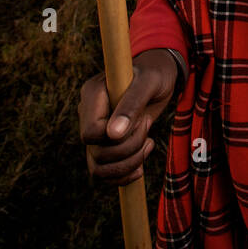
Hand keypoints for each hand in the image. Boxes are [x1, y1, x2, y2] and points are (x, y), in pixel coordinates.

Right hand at [79, 49, 178, 187]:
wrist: (159, 77)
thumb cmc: (155, 73)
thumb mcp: (150, 82)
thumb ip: (132, 104)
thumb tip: (113, 135)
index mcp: (93, 94)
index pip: (91, 133)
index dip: (117, 137)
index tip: (143, 120)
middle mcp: (88, 114)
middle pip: (96, 153)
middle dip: (129, 149)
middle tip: (148, 127)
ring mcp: (95, 131)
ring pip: (98, 167)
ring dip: (128, 165)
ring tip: (149, 145)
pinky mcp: (105, 143)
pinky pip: (104, 172)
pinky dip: (123, 175)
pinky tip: (140, 166)